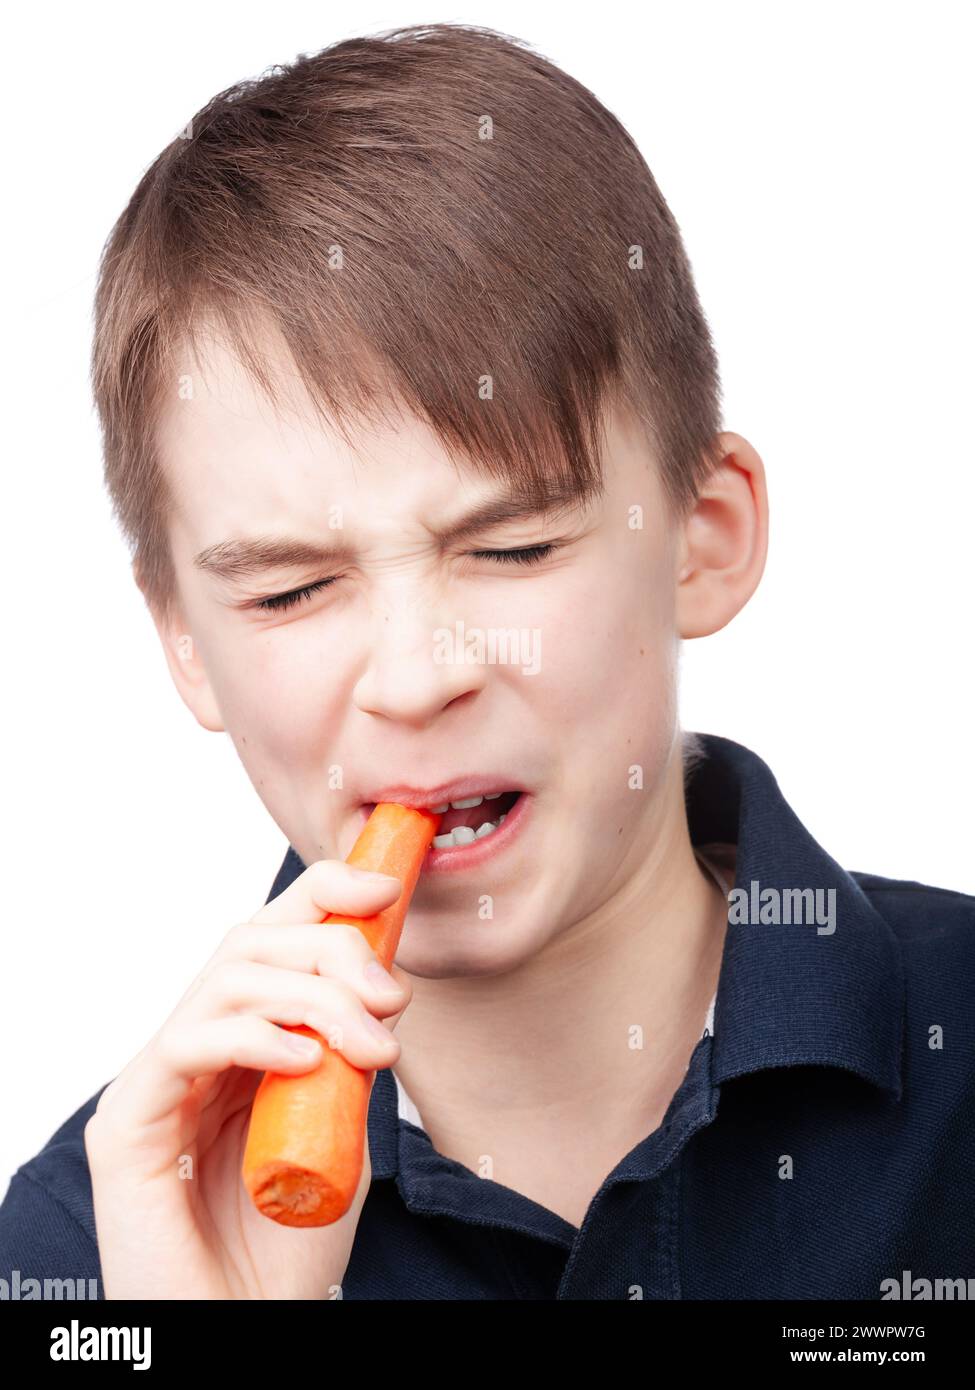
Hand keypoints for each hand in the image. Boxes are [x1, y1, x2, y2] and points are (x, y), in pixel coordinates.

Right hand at [84, 861, 411, 1298]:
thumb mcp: (341, 1121)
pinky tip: (305, 1062)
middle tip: (392, 997)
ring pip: (226, 980)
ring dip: (314, 997)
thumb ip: (349, 1053)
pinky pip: (188, 1044)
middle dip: (331, 949)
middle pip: (249, 941)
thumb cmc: (292, 1240)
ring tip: (371, 1045)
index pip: (269, 936)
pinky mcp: (125, 1121)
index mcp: (241, 1040)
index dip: (321, 894)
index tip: (384, 891)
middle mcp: (194, 1047)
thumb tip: (381, 983)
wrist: (254, 1328)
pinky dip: (256, 1038)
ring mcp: (157, 1081)